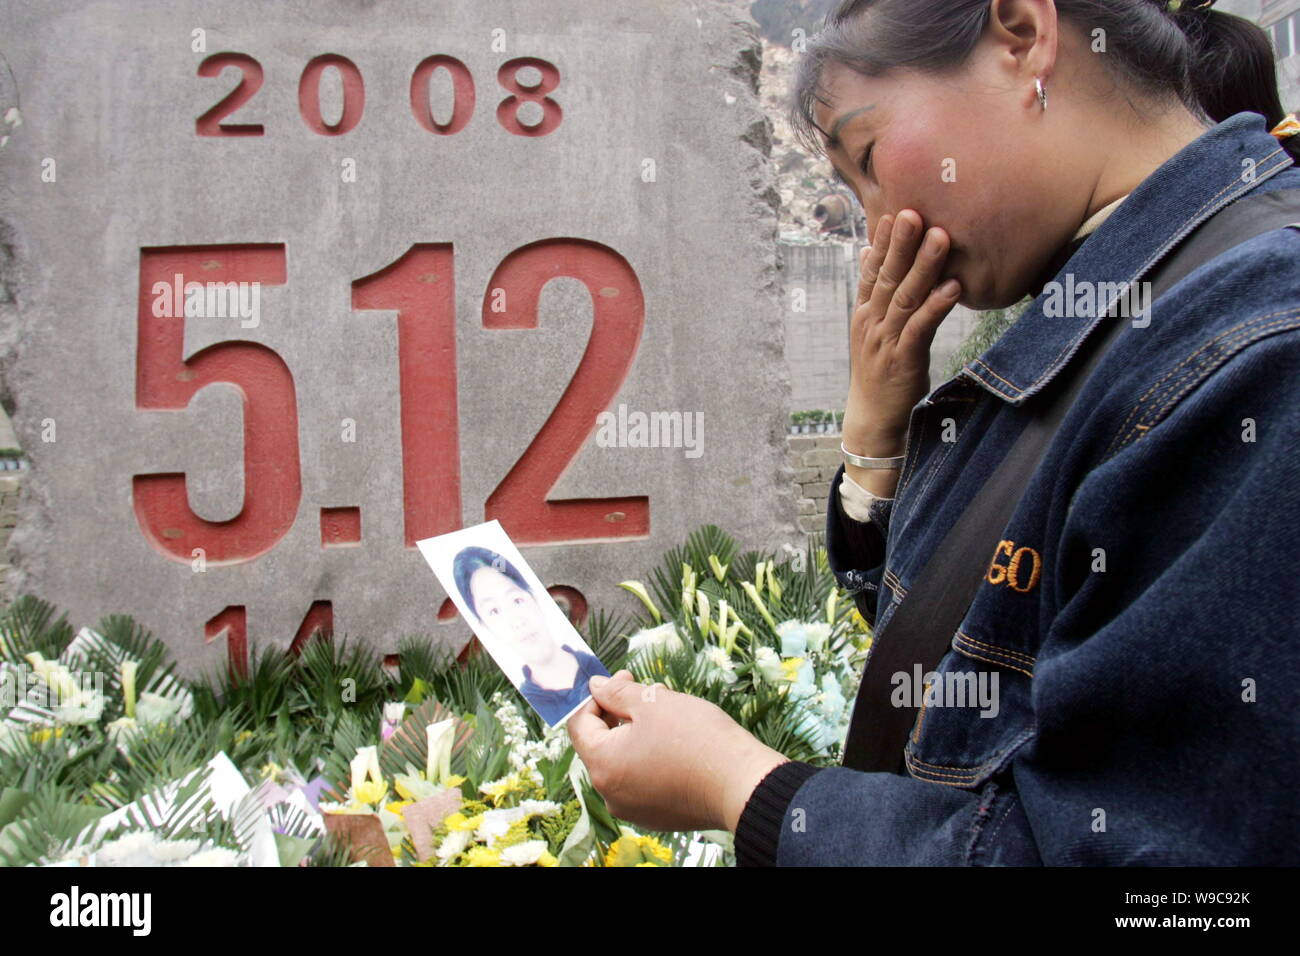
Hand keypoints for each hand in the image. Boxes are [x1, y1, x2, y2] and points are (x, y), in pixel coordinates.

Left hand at [567, 670, 787, 832]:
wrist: (742, 784)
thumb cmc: (697, 739)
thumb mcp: (653, 703)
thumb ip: (616, 693)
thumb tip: (594, 686)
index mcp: (603, 765)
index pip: (581, 725)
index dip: (598, 696)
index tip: (624, 678)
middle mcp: (611, 794)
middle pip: (602, 744)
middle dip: (621, 713)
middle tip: (650, 692)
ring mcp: (634, 809)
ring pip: (624, 761)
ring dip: (637, 733)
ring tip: (668, 713)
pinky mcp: (657, 815)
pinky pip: (642, 780)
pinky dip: (651, 758)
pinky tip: (677, 742)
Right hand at [842, 210, 960, 490]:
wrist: (872, 417)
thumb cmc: (878, 370)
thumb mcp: (870, 328)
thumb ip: (871, 291)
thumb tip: (865, 252)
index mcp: (864, 312)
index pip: (871, 270)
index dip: (883, 241)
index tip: (895, 211)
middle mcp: (871, 322)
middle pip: (887, 277)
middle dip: (901, 244)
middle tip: (915, 212)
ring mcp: (885, 340)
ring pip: (905, 297)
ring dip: (923, 267)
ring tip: (940, 237)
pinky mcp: (903, 360)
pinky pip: (921, 328)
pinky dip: (936, 306)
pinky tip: (952, 287)